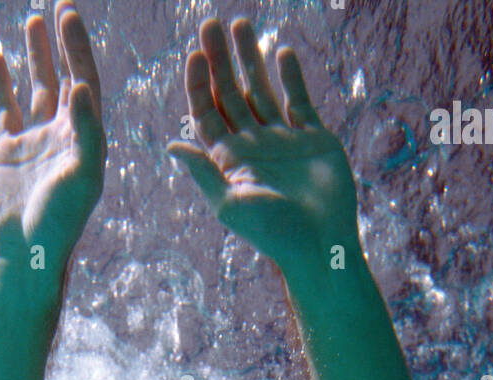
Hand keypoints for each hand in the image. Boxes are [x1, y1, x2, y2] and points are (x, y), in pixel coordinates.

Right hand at [0, 3, 104, 268]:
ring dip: (36, 56)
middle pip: (64, 78)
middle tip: (61, 5)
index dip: (79, 49)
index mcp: (85, 140)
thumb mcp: (81, 176)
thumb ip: (84, 131)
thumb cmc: (60, 220)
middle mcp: (63, 136)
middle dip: (63, 44)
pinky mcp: (7, 150)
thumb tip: (79, 85)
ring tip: (34, 20)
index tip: (70, 15)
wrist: (26, 251)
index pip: (85, 83)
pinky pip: (5, 108)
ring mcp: (34, 140)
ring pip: (36, 88)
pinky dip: (1, 84)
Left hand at [166, 17, 357, 272]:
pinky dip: (290, 76)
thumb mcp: (230, 204)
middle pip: (230, 94)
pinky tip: (282, 51)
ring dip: (250, 58)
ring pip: (261, 90)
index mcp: (229, 161)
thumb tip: (170, 146)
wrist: (322, 244)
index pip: (206, 113)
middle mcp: (252, 146)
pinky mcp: (312, 139)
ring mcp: (282, 140)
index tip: (196, 54)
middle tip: (210, 23)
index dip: (199, 83)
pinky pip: (298, 100)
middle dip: (219, 60)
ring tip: (242, 22)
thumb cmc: (273, 232)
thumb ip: (203, 173)